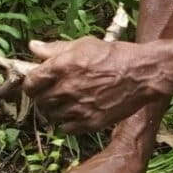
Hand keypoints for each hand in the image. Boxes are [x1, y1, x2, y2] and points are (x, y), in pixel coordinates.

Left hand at [23, 37, 170, 133]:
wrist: (142, 74)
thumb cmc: (113, 55)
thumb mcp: (83, 44)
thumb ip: (54, 48)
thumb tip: (32, 46)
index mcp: (62, 67)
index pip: (30, 83)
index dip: (30, 84)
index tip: (35, 84)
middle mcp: (67, 89)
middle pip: (39, 101)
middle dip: (41, 97)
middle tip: (50, 93)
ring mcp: (78, 108)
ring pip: (51, 116)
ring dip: (53, 111)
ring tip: (63, 104)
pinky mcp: (90, 122)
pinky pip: (66, 128)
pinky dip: (66, 123)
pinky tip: (74, 113)